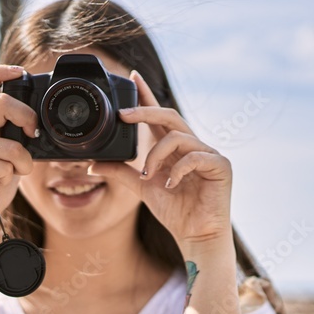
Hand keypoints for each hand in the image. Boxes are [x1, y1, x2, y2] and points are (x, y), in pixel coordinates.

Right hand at [0, 64, 38, 229]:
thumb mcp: (12, 157)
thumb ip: (19, 139)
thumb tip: (38, 129)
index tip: (18, 71)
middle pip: (4, 104)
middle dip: (27, 119)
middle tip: (32, 137)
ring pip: (12, 145)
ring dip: (22, 164)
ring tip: (10, 174)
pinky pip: (5, 165)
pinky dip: (10, 177)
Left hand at [88, 71, 232, 249]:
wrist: (196, 236)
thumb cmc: (175, 212)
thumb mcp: (141, 187)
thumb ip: (120, 172)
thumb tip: (92, 165)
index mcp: (176, 148)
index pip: (160, 116)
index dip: (147, 95)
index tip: (132, 76)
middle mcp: (193, 146)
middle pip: (169, 115)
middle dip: (145, 111)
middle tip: (123, 115)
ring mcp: (209, 154)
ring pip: (177, 136)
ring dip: (156, 155)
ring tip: (148, 176)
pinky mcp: (220, 165)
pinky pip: (194, 156)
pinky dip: (176, 169)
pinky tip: (169, 184)